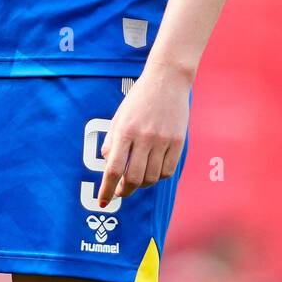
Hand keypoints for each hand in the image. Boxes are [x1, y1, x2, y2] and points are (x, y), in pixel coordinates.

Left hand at [97, 65, 190, 207]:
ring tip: (137, 177)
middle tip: (120, 191)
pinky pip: (167, 171)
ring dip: (142, 183)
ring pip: (151, 178)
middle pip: (133, 178)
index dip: (106, 189)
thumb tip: (108, 165)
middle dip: (124, 190)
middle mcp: (144, 137)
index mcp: (125, 130)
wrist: (167, 79)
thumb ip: (112, 141)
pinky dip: (158, 176)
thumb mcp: (119, 116)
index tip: (103, 201)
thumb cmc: (140, 97)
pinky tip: (153, 170)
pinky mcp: (178, 142)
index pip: (113, 169)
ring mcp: (163, 140)